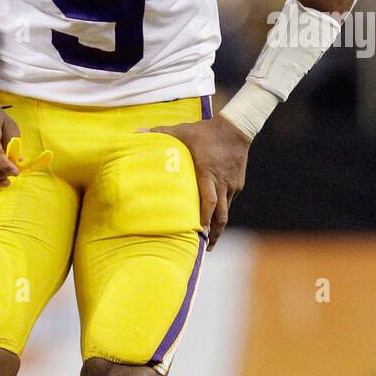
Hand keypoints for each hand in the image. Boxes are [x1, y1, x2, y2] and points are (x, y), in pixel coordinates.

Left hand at [145, 117, 250, 250]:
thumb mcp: (182, 131)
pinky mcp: (238, 183)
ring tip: (209, 239)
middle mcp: (222, 183)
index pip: (209, 202)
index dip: (205, 219)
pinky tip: (215, 219)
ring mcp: (232, 184)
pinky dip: (223, 212)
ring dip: (218, 225)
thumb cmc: (206, 131)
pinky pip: (230, 202)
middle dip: (214, 233)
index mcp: (208, 174)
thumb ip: (160, 133)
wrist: (237, 127)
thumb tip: (137, 132)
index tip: (200, 233)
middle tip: (206, 247)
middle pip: (222, 215)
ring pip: (227, 211)